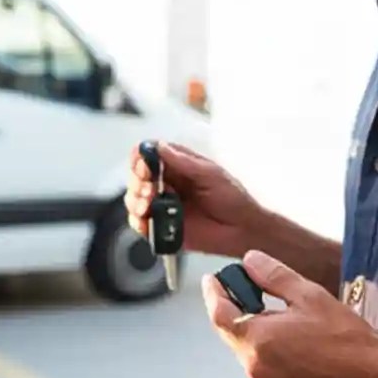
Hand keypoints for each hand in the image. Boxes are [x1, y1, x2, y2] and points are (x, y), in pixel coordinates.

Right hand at [124, 141, 263, 258]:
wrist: (243, 230)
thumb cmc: (233, 198)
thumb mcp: (211, 174)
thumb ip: (185, 162)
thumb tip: (160, 147)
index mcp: (177, 164)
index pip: (148, 153)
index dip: (140, 157)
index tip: (144, 166)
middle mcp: (166, 182)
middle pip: (136, 176)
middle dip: (137, 182)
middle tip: (148, 190)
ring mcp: (162, 204)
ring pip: (134, 199)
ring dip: (135, 201)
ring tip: (147, 206)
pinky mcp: (162, 226)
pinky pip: (141, 223)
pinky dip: (139, 222)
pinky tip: (147, 221)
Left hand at [203, 250, 377, 377]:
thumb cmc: (347, 342)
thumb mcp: (309, 296)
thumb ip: (274, 276)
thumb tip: (251, 260)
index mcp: (258, 340)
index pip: (219, 314)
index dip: (213, 294)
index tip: (211, 280)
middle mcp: (256, 366)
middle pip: (232, 333)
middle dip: (235, 309)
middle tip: (245, 289)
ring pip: (248, 349)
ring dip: (254, 330)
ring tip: (274, 313)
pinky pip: (263, 364)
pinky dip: (268, 347)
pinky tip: (288, 338)